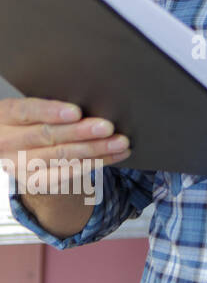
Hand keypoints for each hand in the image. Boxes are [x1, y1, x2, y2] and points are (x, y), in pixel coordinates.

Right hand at [0, 97, 131, 188]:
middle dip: (80, 132)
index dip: (51, 112)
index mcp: (5, 116)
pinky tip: (113, 155)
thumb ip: (51, 106)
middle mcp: (6, 142)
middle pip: (46, 135)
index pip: (26, 111)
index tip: (76, 112)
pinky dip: (94, 163)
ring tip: (120, 142)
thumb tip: (90, 101)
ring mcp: (19, 164)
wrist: (19, 152)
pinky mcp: (34, 181)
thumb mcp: (32, 110)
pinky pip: (67, 173)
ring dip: (95, 149)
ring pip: (61, 156)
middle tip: (108, 127)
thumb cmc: (33, 121)